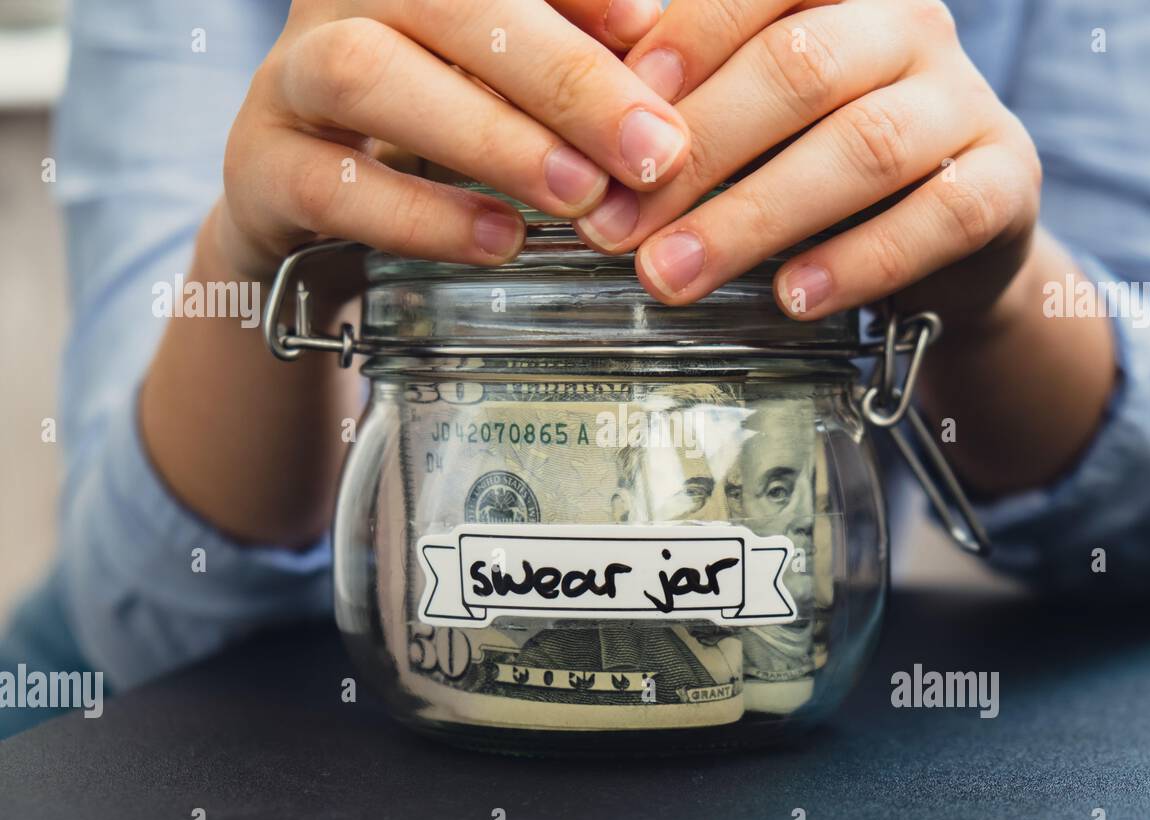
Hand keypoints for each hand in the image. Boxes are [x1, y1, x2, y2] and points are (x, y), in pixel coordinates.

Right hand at [217, 0, 689, 279]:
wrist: (307, 201)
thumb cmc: (433, 123)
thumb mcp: (502, 77)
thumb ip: (574, 61)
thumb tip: (664, 57)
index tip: (650, 26)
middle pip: (444, 1)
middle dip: (562, 75)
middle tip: (651, 147)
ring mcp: (286, 77)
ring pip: (368, 74)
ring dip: (490, 137)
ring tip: (580, 193)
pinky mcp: (259, 168)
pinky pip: (333, 185)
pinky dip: (426, 216)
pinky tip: (503, 240)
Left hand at [574, 0, 1041, 325]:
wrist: (950, 236)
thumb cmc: (820, 159)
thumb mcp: (754, 113)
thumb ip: (687, 96)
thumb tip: (581, 112)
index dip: (682, 47)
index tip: (607, 123)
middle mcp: (910, 22)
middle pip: (801, 68)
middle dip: (696, 154)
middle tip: (615, 226)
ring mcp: (966, 100)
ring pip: (864, 146)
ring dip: (755, 218)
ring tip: (673, 275)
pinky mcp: (1008, 180)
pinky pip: (939, 217)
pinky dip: (857, 261)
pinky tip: (791, 297)